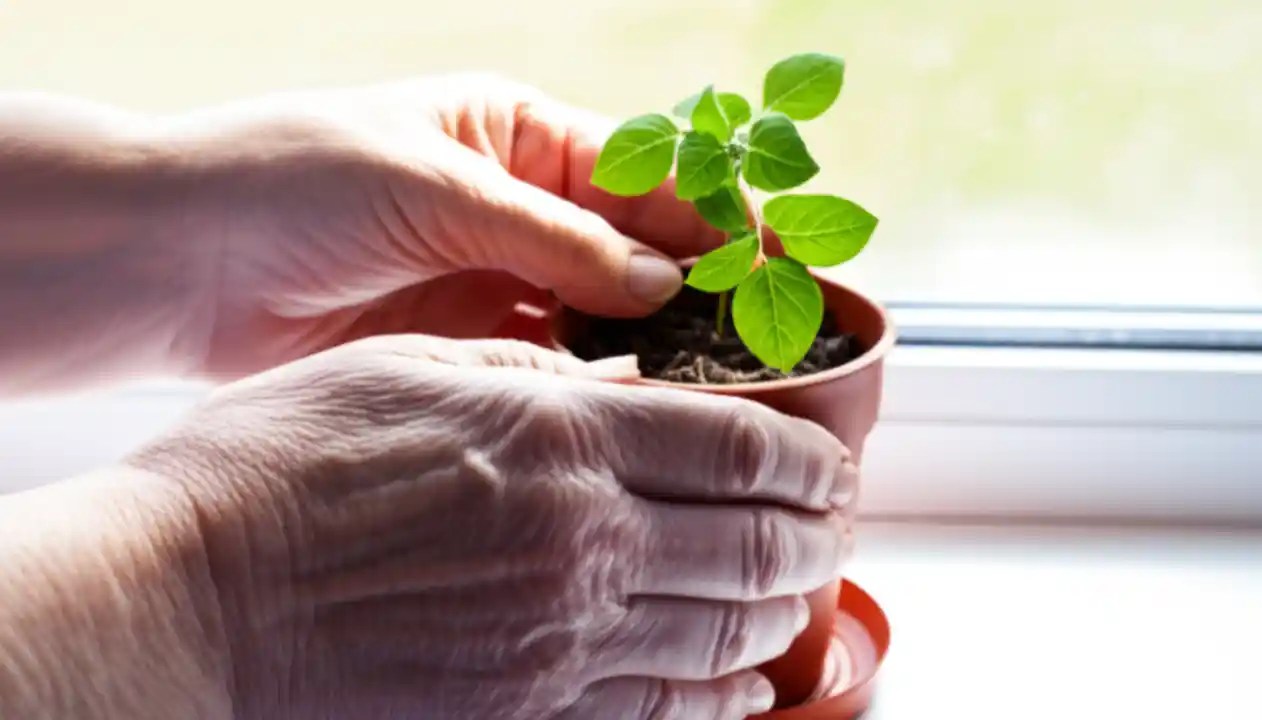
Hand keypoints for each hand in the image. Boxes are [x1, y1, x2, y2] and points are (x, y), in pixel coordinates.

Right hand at [127, 335, 855, 718]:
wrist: (193, 604)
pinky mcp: (528, 712)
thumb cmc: (281, 468)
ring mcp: (563, 644)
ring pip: (724, 634)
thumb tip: (617, 390)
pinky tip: (740, 682)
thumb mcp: (412, 369)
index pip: (737, 447)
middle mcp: (586, 546)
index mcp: (564, 442)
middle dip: (814, 533)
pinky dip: (720, 694)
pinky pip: (662, 710)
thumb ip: (533, 381)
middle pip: (753, 544)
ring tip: (803, 591)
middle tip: (836, 524)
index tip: (830, 462)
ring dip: (782, 611)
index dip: (805, 456)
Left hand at [161, 75, 721, 377]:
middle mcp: (519, 205)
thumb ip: (556, 237)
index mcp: (517, 135)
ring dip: (654, 346)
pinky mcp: (468, 342)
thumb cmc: (293, 180)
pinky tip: (635, 411)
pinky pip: (553, 361)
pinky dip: (594, 385)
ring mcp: (496, 277)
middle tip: (759, 343)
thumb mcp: (435, 188)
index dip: (712, 214)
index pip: (645, 170)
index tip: (770, 264)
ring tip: (716, 387)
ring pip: (603, 312)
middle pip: (637, 247)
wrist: (179, 261)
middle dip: (697, 289)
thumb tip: (665, 283)